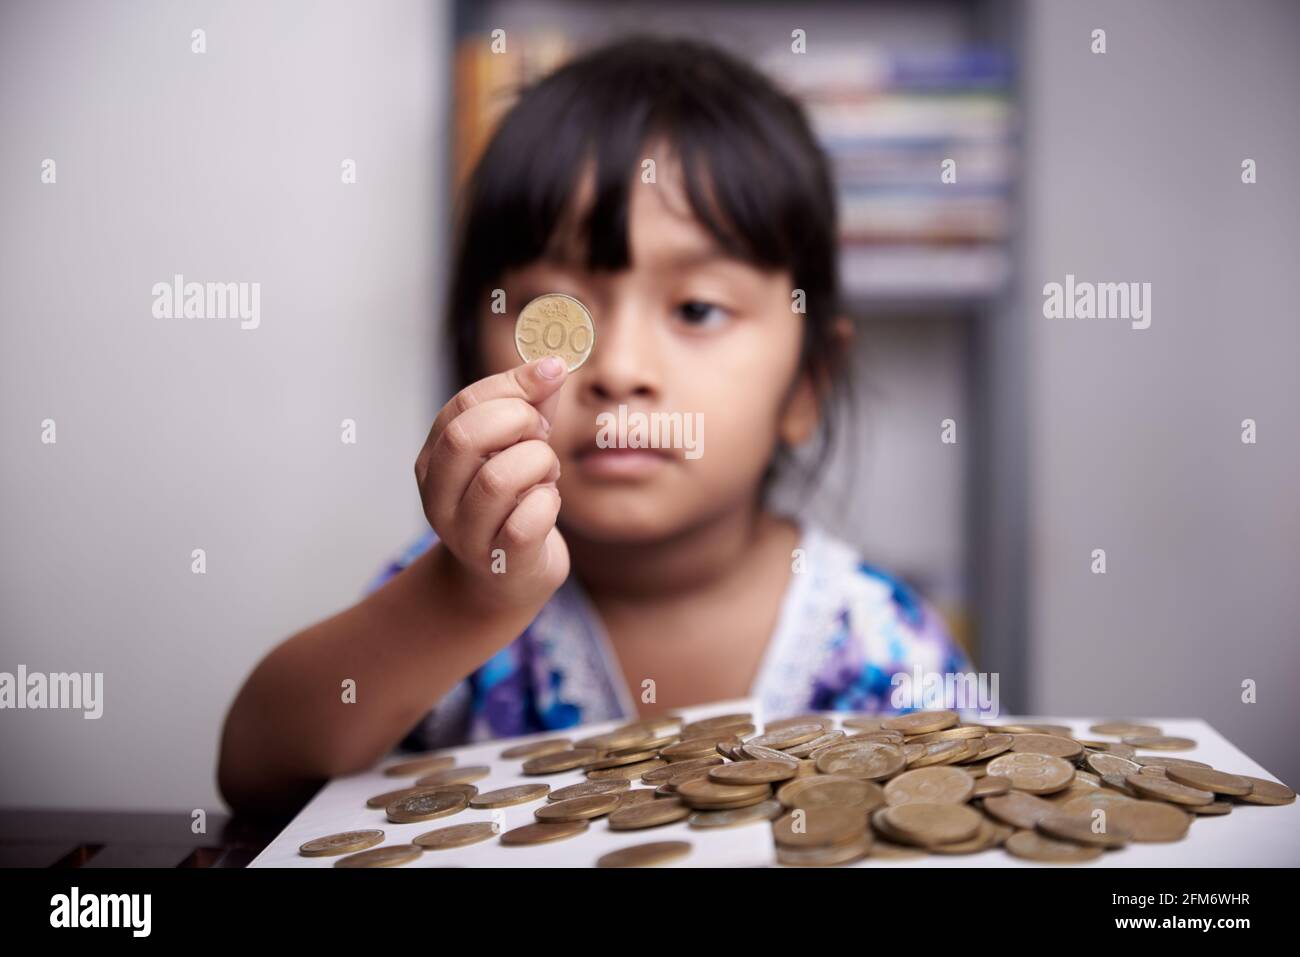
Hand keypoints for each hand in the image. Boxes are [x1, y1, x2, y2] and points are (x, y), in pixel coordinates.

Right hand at [415, 356, 569, 608]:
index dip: (514, 387)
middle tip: (541, 436)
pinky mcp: (499, 562)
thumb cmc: (513, 504)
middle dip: (519, 424)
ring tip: (546, 475)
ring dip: (539, 466)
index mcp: (434, 458)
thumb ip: (531, 404)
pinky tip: (548, 505)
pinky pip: (527, 522)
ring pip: (499, 479)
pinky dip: (549, 504)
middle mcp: (437, 496)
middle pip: (467, 437)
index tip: (547, 385)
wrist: (507, 580)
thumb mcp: (518, 447)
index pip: (464, 404)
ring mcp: (464, 534)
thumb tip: (550, 363)